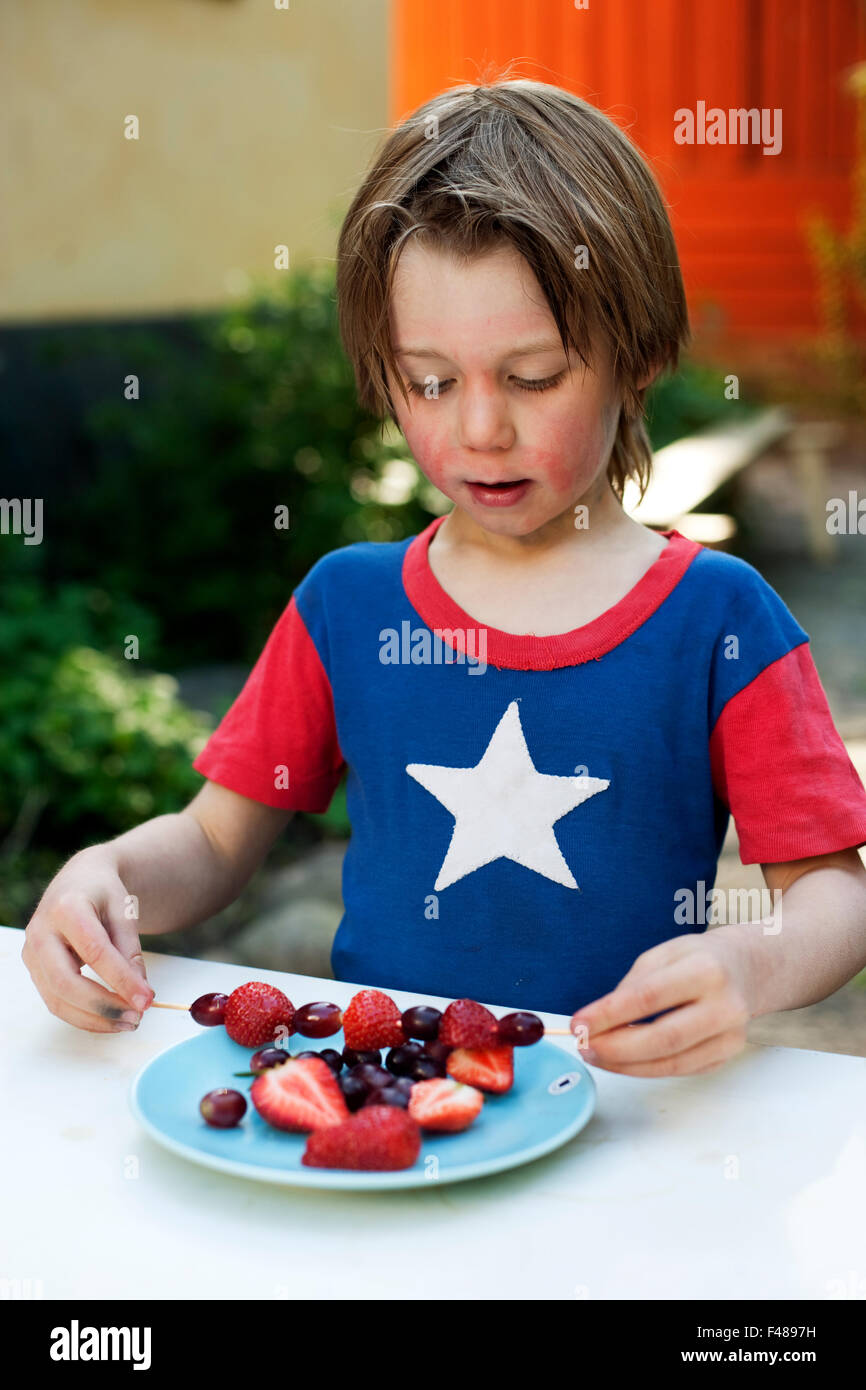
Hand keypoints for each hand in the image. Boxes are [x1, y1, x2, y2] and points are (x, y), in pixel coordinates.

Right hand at [21, 849, 154, 1032]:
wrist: (78, 881)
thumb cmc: (104, 893)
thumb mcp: (125, 910)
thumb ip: (131, 950)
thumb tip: (140, 993)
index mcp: (66, 908)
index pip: (95, 952)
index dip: (121, 980)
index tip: (147, 1000)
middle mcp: (40, 932)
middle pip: (66, 983)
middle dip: (104, 1006)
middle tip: (138, 1017)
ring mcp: (32, 954)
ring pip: (58, 1000)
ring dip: (95, 1019)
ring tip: (129, 1022)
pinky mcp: (35, 971)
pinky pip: (56, 1002)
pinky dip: (84, 1017)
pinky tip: (111, 1019)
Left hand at [569, 931, 754, 1076]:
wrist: (748, 969)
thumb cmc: (699, 959)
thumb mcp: (663, 954)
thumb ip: (633, 985)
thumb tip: (600, 1022)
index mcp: (706, 970)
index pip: (649, 997)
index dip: (608, 1014)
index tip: (578, 1023)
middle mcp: (724, 1006)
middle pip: (662, 1039)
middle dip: (614, 1048)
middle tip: (583, 1045)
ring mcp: (730, 1037)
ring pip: (670, 1063)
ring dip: (625, 1065)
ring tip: (596, 1055)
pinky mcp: (726, 1056)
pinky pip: (679, 1070)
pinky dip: (645, 1069)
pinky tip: (622, 1060)